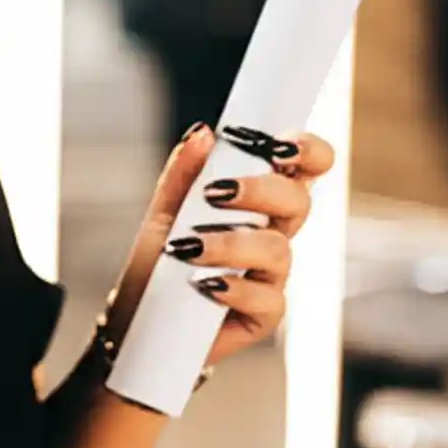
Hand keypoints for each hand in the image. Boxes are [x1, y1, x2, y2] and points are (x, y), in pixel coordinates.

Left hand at [108, 123, 334, 366]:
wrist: (139, 315)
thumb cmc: (159, 262)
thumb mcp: (163, 212)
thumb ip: (183, 173)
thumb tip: (203, 133)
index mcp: (258, 204)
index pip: (303, 169)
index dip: (309, 151)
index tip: (279, 145)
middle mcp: (273, 235)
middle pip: (299, 202)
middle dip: (261, 191)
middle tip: (216, 192)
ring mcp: (272, 276)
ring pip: (279, 250)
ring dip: (231, 244)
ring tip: (188, 247)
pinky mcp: (263, 314)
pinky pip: (268, 299)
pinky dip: (234, 289)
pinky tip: (205, 284)